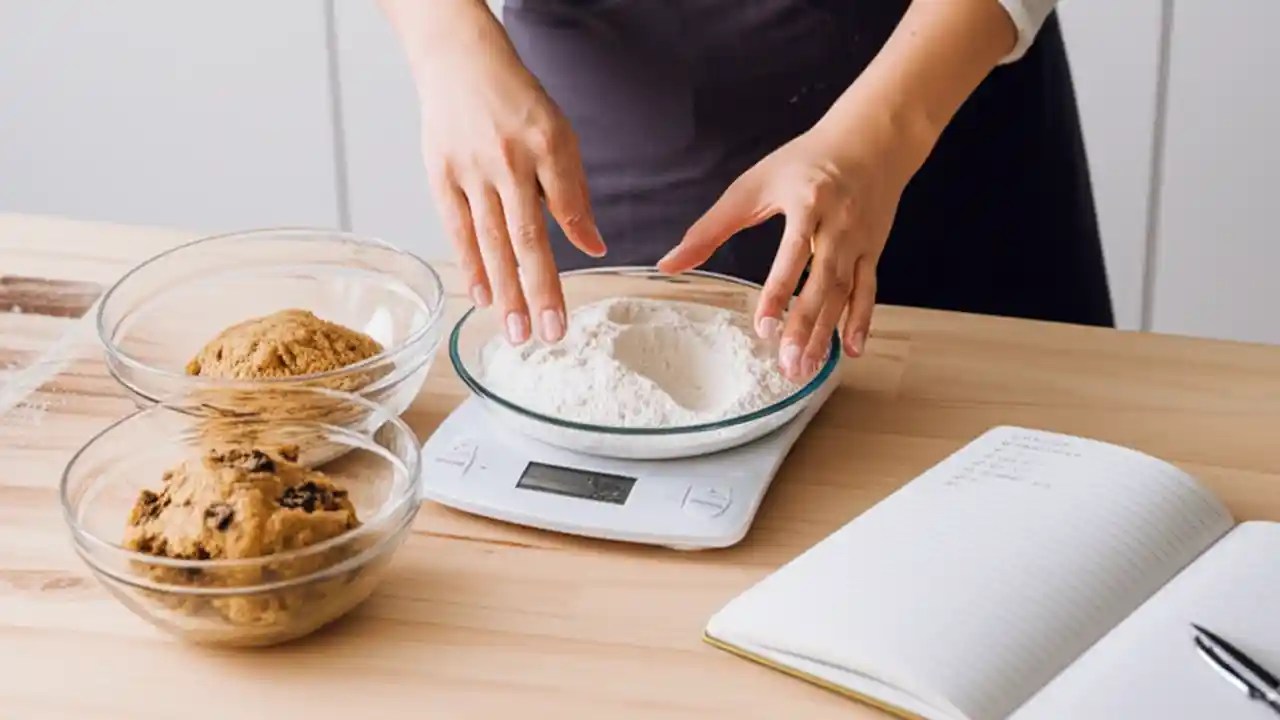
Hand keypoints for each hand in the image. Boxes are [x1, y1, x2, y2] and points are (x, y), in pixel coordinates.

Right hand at [417, 41, 604, 344]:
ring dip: (506, 292)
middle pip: (526, 236)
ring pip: (492, 241)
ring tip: (518, 333)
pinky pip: (458, 229)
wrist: (458, 61)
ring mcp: (471, 171)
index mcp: (546, 145)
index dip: (576, 245)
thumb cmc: (514, 102)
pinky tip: (483, 298)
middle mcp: (508, 161)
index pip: (567, 205)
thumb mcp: (557, 134)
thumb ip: (573, 192)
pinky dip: (471, 266)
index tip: (587, 281)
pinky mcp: (441, 176)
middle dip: (540, 291)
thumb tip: (594, 245)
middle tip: (551, 336)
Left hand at [657, 123, 909, 380]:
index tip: (763, 327)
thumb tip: (669, 265)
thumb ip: (711, 227)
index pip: (793, 252)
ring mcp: (862, 239)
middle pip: (824, 281)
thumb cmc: (806, 161)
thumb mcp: (754, 185)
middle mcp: (840, 223)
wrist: (872, 140)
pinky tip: (850, 350)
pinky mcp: (874, 250)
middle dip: (807, 326)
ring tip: (808, 368)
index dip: (779, 291)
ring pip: (846, 293)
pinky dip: (860, 321)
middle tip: (788, 364)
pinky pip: (868, 291)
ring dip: (828, 333)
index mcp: (809, 201)